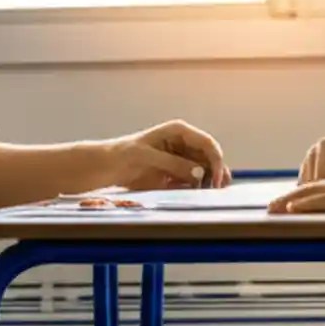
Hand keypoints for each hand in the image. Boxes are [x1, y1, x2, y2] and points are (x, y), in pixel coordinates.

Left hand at [106, 120, 230, 190]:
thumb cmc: (123, 154)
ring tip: (209, 194)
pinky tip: (197, 194)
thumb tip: (199, 172)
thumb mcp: (147, 157)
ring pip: (205, 170)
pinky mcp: (177, 173)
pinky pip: (194, 180)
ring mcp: (182, 158)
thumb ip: (173, 163)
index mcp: (179, 131)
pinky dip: (198, 188)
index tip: (216, 179)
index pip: (206, 143)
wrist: (108, 167)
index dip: (216, 160)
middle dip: (216, 173)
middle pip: (209, 157)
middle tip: (216, 191)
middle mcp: (184, 143)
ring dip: (209, 181)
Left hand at [268, 160, 324, 213]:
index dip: (302, 198)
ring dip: (291, 202)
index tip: (286, 206)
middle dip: (289, 200)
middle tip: (270, 209)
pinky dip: (308, 205)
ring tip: (273, 209)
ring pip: (314, 195)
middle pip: (311, 191)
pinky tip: (294, 208)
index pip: (320, 192)